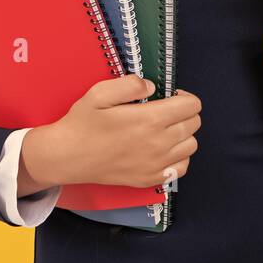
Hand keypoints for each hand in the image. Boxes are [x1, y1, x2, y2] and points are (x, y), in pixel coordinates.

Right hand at [33, 74, 201, 188]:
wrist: (67, 157)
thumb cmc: (82, 124)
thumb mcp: (99, 92)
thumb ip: (130, 84)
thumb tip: (152, 86)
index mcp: (150, 119)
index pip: (192, 106)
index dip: (184, 97)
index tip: (171, 97)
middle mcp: (159, 143)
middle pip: (194, 124)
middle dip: (185, 113)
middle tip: (166, 111)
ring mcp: (156, 164)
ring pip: (191, 146)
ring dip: (184, 134)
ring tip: (165, 129)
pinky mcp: (150, 178)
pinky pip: (181, 168)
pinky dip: (178, 157)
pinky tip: (163, 150)